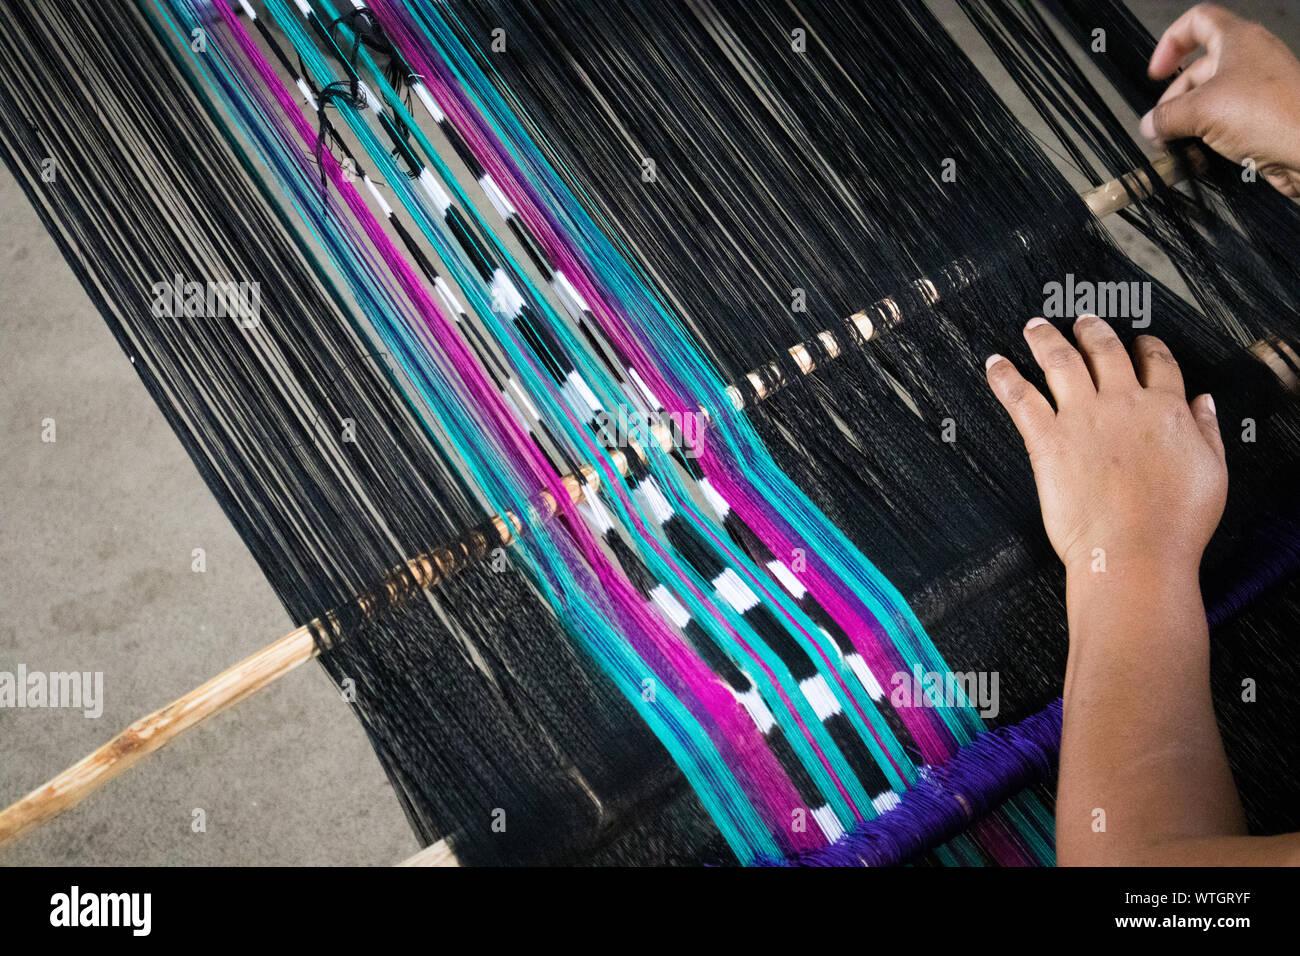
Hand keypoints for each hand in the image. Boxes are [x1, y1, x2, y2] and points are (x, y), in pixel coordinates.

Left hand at [984, 315, 1226, 577]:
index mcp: (1165, 410)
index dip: (1148, 347)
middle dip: (1093, 331)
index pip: (1158, 363)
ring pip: (1061, 361)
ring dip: (1046, 339)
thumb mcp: (1211, 472)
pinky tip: (995, 364)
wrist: (1136, 553)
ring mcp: (1082, 418)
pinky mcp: (1047, 439)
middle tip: (1083, 321)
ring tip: (1036, 326)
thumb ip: (1206, 431)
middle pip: (1106, 351)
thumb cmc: (1175, 524)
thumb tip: (1203, 404)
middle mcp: (1122, 403)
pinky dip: (1004, 377)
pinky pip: (1020, 397)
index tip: (1142, 342)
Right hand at [1140, 3, 1299, 196]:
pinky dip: (1205, 137)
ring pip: (1208, 101)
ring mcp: (1256, 89)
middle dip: (1173, 101)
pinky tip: (1195, 158)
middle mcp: (1249, 59)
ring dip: (1185, 124)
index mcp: (1237, 40)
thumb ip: (1167, 116)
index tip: (1156, 74)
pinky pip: (1224, 122)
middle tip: (1160, 131)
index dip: (1170, 43)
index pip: (1197, 22)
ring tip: (1175, 149)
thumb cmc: (1264, 115)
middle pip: (1197, 71)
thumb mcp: (1201, 111)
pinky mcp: (1262, 117)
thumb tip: (1150, 125)